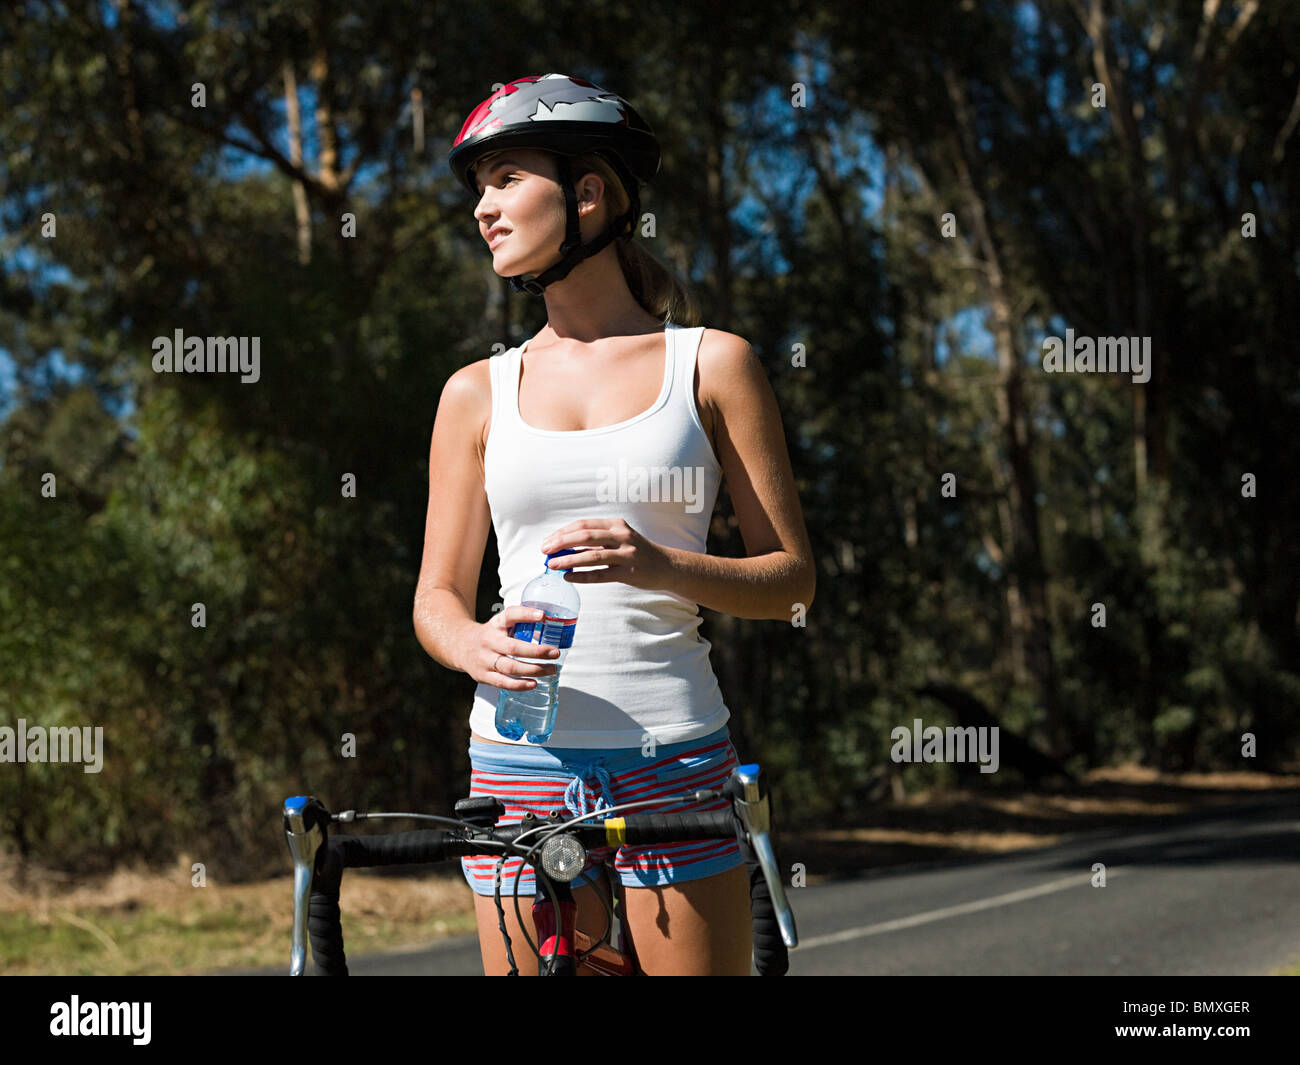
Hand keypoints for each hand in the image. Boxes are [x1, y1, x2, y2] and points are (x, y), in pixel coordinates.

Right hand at [461, 605, 561, 690]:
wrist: (461, 646)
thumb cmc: (490, 634)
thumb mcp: (501, 622)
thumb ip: (521, 621)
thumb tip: (549, 622)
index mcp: (496, 625)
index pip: (510, 615)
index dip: (526, 615)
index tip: (543, 616)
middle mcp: (489, 641)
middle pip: (513, 648)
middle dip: (536, 651)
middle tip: (555, 652)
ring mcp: (485, 660)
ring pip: (510, 667)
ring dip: (533, 670)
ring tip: (551, 669)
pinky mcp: (483, 676)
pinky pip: (502, 682)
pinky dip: (519, 685)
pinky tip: (534, 683)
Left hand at [540, 518, 673, 590]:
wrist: (666, 566)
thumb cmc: (637, 552)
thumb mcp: (620, 538)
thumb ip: (597, 541)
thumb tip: (565, 547)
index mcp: (616, 524)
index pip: (584, 524)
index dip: (563, 532)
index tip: (547, 541)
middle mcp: (622, 536)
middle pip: (585, 536)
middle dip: (561, 543)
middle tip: (545, 551)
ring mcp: (626, 554)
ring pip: (592, 555)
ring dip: (569, 560)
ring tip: (553, 565)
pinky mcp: (628, 573)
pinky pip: (601, 575)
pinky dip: (583, 576)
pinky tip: (569, 578)